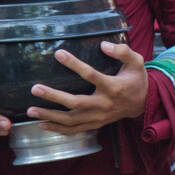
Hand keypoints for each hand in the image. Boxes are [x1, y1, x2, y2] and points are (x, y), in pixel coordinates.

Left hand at [27, 41, 147, 134]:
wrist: (143, 104)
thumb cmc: (136, 79)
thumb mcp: (136, 62)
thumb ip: (122, 52)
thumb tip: (103, 45)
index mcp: (113, 87)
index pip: (91, 75)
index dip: (74, 64)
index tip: (58, 54)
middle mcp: (104, 104)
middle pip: (76, 103)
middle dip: (54, 97)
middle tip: (35, 89)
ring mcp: (99, 117)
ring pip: (71, 120)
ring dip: (50, 116)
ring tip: (31, 111)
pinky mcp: (95, 124)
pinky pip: (74, 130)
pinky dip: (57, 130)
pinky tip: (41, 125)